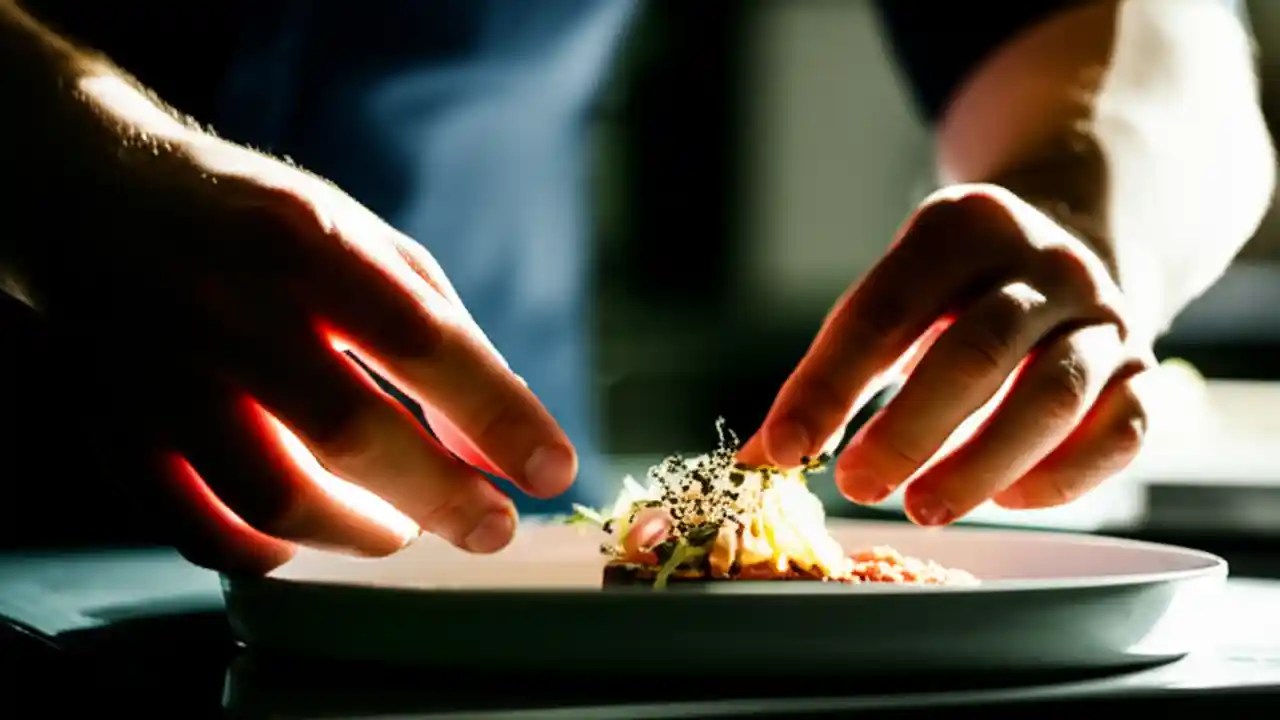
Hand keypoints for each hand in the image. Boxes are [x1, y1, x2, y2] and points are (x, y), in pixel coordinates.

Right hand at [2, 73, 576, 572]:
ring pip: (273, 498)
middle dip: (441, 497)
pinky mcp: (118, 426)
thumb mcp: (360, 240)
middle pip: (350, 432)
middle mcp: (228, 305)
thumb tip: (499, 438)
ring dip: (358, 533)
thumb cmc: (260, 227)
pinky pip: (197, 527)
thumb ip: (437, 332)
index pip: (421, 339)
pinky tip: (306, 536)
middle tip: (491, 527)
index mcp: (305, 241)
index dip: (497, 414)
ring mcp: (162, 373)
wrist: (99, 199)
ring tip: (399, 526)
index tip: (552, 469)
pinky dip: (267, 549)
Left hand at [742, 183, 1156, 524]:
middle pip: (976, 353)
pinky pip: (1119, 433)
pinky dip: (1061, 478)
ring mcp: (1103, 317)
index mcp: (960, 228)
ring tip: (921, 507)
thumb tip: (765, 454)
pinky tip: (1007, 499)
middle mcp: (1043, 264)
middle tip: (857, 484)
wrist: (1076, 238)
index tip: (782, 448)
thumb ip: (837, 367)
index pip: (883, 311)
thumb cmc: (961, 285)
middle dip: (908, 430)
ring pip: (1051, 397)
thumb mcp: (899, 290)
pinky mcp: (1144, 371)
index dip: (827, 386)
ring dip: (980, 465)